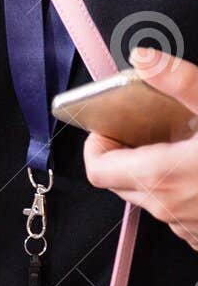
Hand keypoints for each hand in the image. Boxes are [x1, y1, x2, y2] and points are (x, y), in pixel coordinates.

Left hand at [83, 47, 197, 248]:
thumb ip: (180, 82)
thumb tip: (145, 58)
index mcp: (162, 176)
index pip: (97, 169)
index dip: (96, 145)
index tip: (108, 127)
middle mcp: (169, 207)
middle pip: (119, 184)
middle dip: (123, 156)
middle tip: (143, 131)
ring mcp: (188, 227)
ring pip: (150, 200)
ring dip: (154, 175)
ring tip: (180, 147)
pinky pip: (179, 215)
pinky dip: (181, 193)